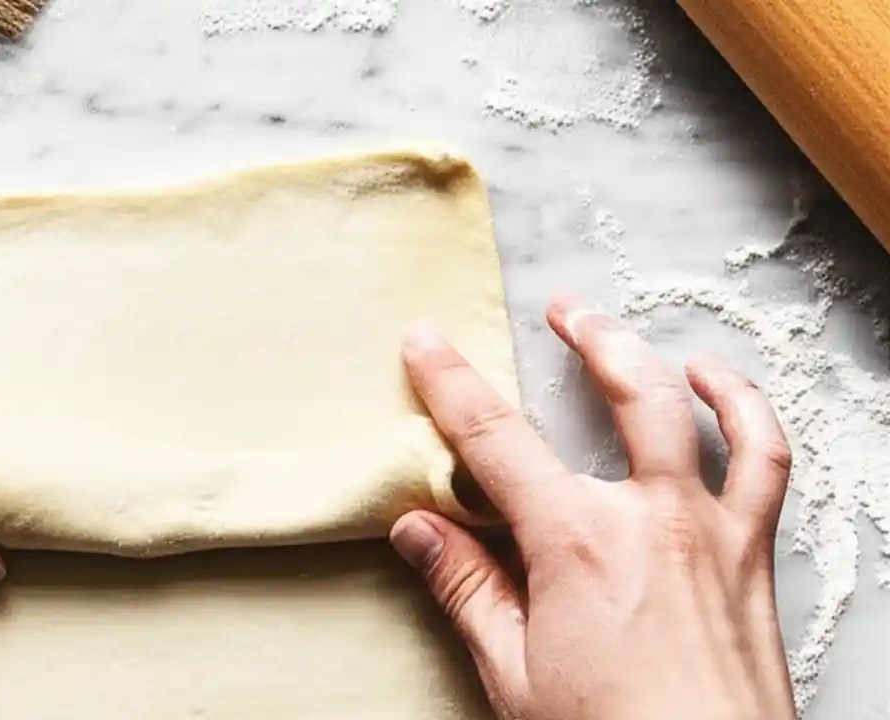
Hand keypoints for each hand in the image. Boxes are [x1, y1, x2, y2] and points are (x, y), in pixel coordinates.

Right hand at [391, 296, 794, 719]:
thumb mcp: (515, 674)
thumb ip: (469, 591)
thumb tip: (417, 529)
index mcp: (578, 543)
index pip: (495, 441)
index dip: (450, 384)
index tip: (424, 342)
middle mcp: (651, 517)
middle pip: (623, 394)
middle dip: (588, 337)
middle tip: (558, 309)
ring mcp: (712, 530)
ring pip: (698, 414)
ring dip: (666, 359)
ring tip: (640, 333)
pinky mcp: (754, 556)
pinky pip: (766, 466)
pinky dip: (749, 417)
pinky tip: (722, 393)